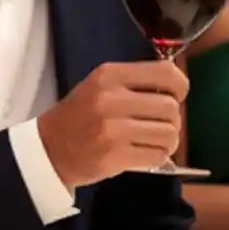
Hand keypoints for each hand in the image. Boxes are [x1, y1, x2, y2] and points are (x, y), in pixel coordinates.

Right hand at [37, 60, 187, 187]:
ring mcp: (113, 129)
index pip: (165, 73)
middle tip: (160, 124)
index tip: (175, 96)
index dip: (180, 86)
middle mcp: (112, 99)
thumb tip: (176, 91)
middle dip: (173, 119)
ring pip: (169, 133)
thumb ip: (135, 83)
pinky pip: (157, 155)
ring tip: (155, 141)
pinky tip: (147, 153)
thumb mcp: (101, 86)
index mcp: (110, 75)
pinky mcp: (115, 156)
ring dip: (169, 140)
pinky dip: (159, 156)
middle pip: (170, 107)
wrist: (48, 150)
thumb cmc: (80, 115)